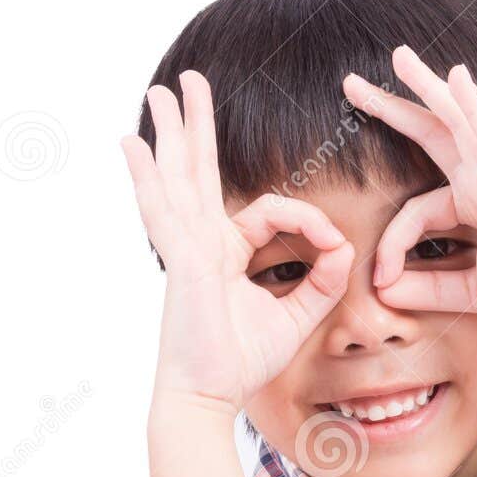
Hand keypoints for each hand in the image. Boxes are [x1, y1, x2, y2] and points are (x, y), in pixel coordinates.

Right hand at [120, 71, 354, 411]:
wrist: (209, 395)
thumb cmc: (241, 361)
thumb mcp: (295, 316)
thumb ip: (322, 281)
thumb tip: (345, 247)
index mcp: (225, 252)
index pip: (271, 211)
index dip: (310, 222)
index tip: (335, 246)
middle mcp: (201, 241)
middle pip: (198, 170)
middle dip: (196, 125)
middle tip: (188, 82)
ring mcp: (187, 247)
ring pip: (178, 176)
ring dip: (171, 131)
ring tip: (160, 90)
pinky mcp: (182, 259)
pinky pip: (164, 210)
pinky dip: (145, 175)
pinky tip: (131, 143)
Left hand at [341, 45, 476, 323]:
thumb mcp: (471, 291)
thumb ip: (429, 289)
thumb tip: (383, 290)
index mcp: (472, 203)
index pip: (413, 213)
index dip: (390, 245)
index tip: (381, 279)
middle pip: (430, 134)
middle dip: (391, 108)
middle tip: (350, 84)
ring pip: (456, 122)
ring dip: (427, 87)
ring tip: (398, 56)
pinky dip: (473, 106)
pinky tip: (457, 76)